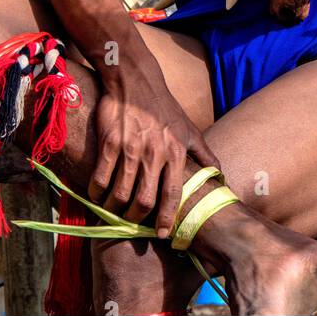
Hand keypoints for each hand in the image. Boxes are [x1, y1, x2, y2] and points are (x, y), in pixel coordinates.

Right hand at [89, 56, 217, 239]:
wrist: (136, 80)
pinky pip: (101, 178)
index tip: (163, 235)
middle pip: (144, 201)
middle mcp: (155, 154)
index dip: (167, 219)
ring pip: (121, 194)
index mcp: (176, 153)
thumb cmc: (165, 107)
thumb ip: (205, 154)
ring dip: (114, 208)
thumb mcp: (190, 129)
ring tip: (112, 211)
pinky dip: (96, 192)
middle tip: (131, 222)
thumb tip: (220, 176)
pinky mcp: (110, 143)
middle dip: (137, 217)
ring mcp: (131, 149)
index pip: (172, 195)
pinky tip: (96, 195)